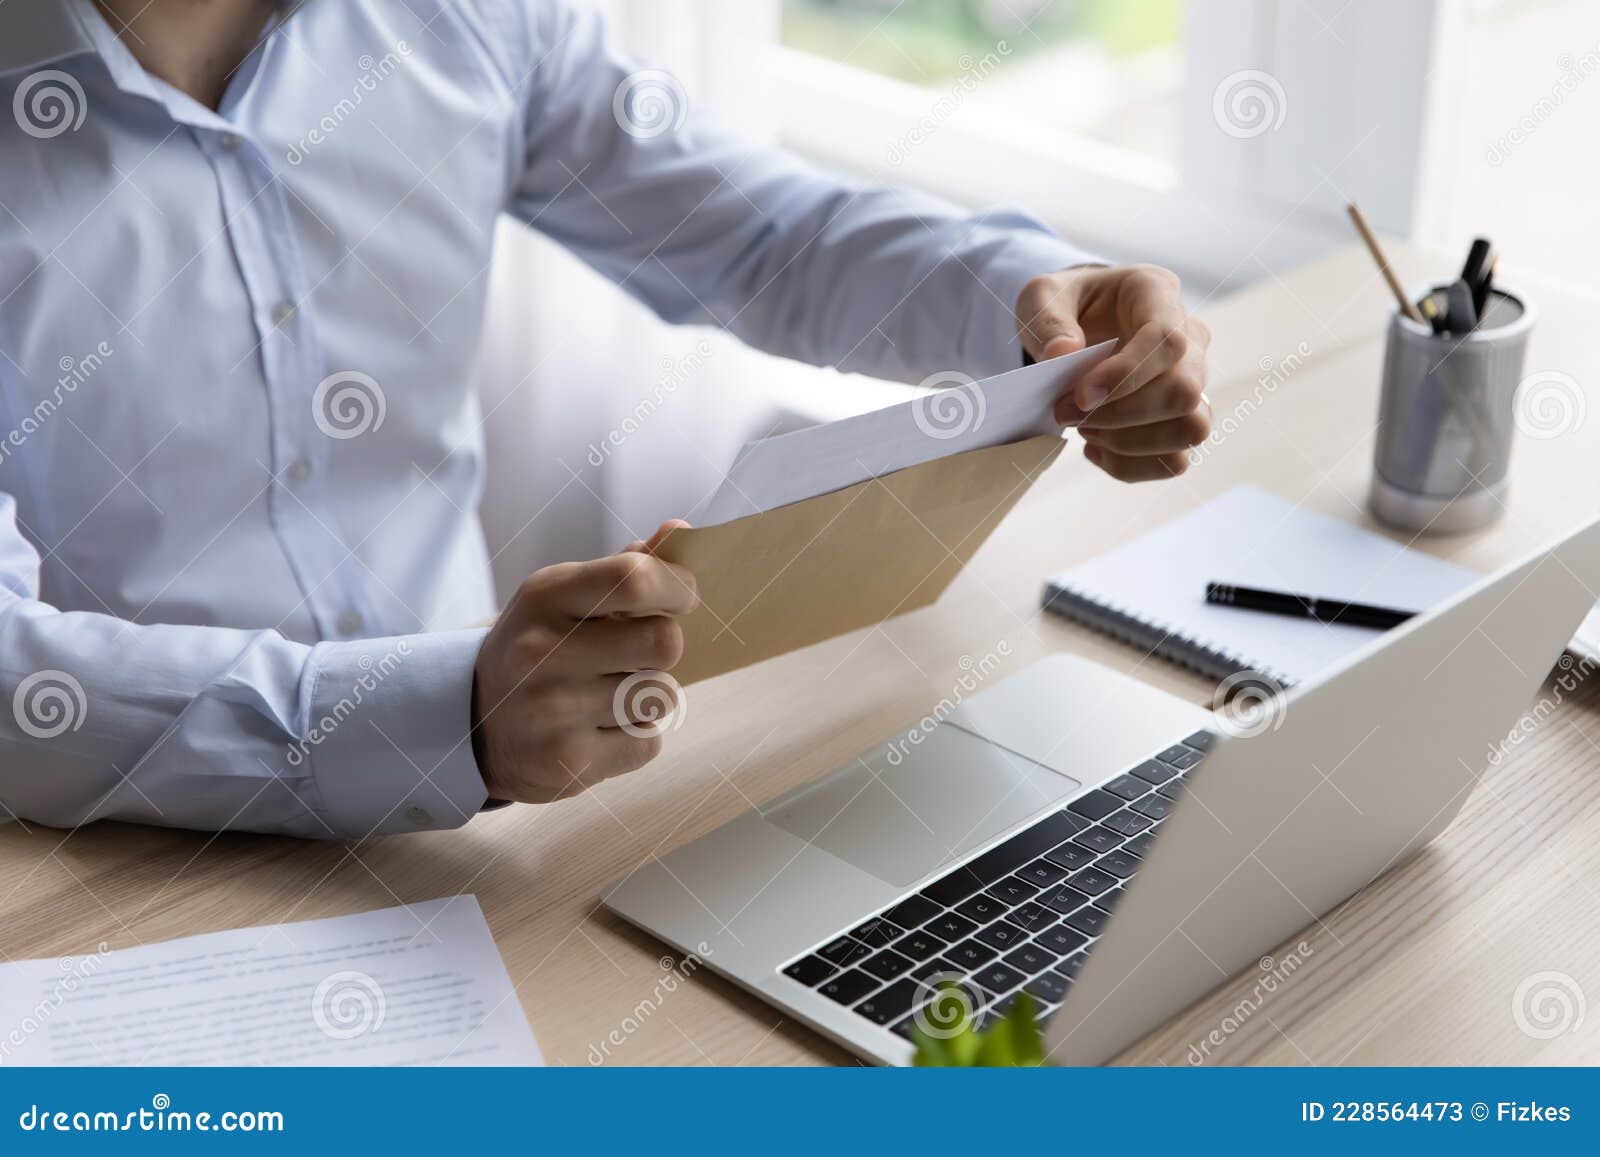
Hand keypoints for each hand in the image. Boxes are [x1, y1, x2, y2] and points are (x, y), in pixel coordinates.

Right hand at [471, 521, 697, 803]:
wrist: (475, 723)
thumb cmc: (542, 646)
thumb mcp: (566, 596)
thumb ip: (625, 567)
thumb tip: (680, 531)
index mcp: (546, 597)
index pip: (634, 578)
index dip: (677, 586)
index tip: (684, 596)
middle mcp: (542, 652)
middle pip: (664, 643)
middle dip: (664, 646)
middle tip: (638, 652)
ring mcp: (553, 711)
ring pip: (662, 696)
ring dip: (650, 695)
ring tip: (609, 693)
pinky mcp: (568, 763)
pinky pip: (648, 742)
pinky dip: (636, 736)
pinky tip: (599, 728)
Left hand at [1016, 264, 1211, 481]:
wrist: (1076, 325)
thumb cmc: (1064, 306)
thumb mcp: (1041, 297)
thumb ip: (1047, 320)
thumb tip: (1064, 355)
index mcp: (1157, 294)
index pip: (1167, 340)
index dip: (1126, 375)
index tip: (1080, 395)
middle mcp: (1189, 338)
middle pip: (1185, 392)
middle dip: (1120, 415)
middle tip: (1066, 412)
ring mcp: (1192, 381)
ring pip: (1191, 429)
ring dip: (1129, 442)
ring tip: (1084, 428)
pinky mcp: (1180, 420)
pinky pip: (1174, 460)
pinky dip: (1129, 465)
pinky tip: (1094, 448)